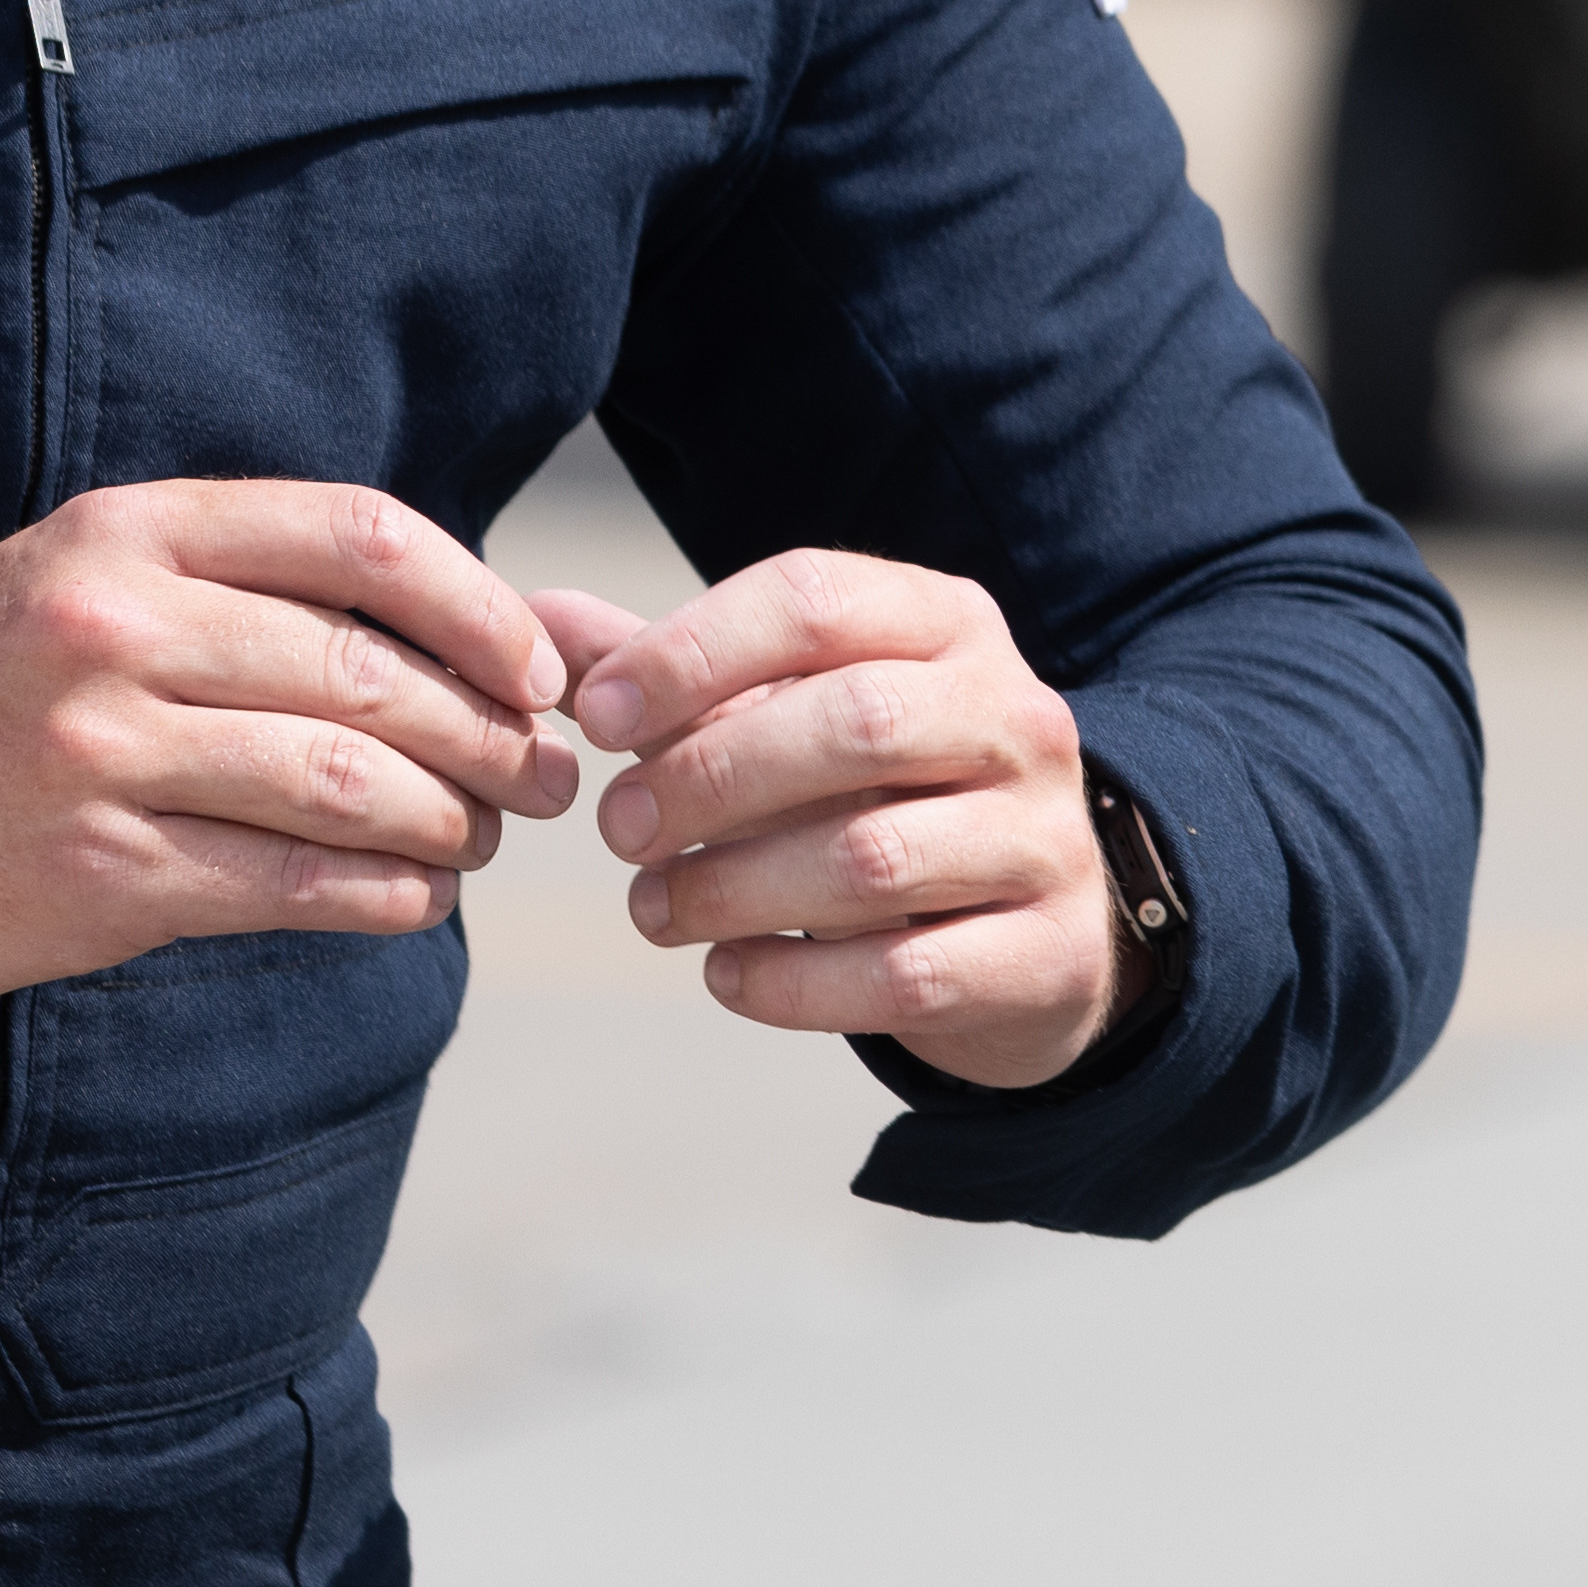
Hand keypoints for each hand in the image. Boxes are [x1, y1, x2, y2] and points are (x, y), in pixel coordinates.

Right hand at [0, 478, 581, 1000]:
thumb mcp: (107, 583)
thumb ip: (269, 587)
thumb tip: (498, 630)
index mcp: (128, 536)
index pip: (364, 540)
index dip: (484, 609)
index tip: (540, 670)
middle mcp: (111, 633)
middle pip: (373, 677)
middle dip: (494, 737)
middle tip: (548, 777)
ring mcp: (98, 757)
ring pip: (351, 786)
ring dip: (453, 823)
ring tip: (482, 837)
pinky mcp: (99, 877)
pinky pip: (296, 886)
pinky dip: (388, 897)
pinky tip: (416, 896)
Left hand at [540, 551, 1122, 1090]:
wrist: (1042, 925)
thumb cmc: (886, 795)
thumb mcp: (797, 714)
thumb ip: (681, 674)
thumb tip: (543, 616)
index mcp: (950, 628)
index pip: (815, 602)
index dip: (690, 653)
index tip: (597, 718)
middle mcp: (1017, 718)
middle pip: (854, 724)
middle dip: (706, 779)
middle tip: (616, 830)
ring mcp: (1044, 839)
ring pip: (872, 858)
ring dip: (729, 890)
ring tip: (654, 909)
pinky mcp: (1044, 955)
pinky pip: (900, 975)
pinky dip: (788, 984)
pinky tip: (727, 974)